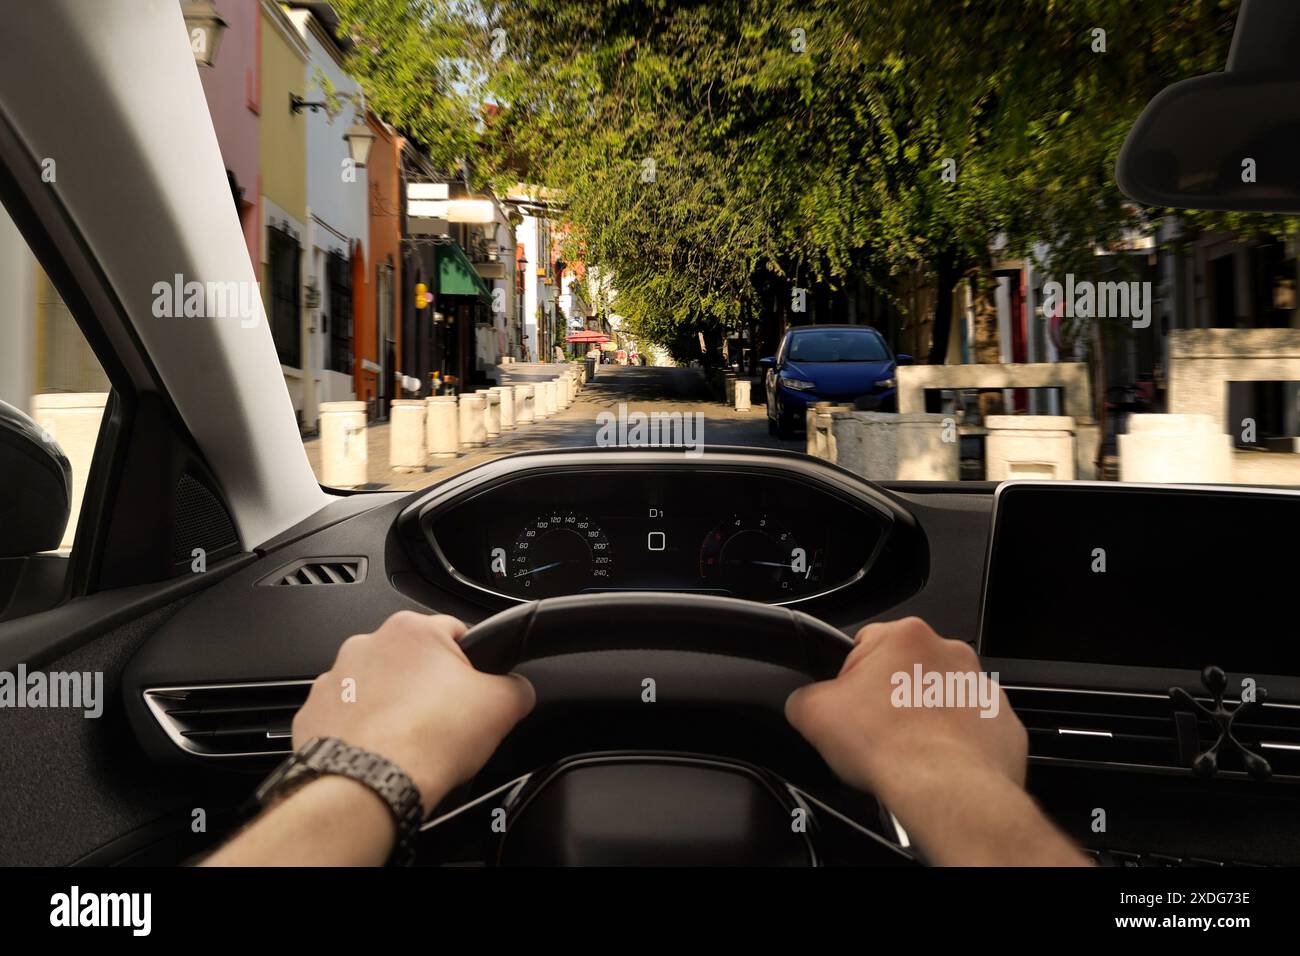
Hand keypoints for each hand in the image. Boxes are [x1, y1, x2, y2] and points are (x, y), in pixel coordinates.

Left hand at [292, 611, 534, 815]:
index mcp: (412, 629)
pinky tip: (381, 754)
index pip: (455, 632)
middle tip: (445, 723)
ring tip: (411, 743)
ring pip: (377, 690)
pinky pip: (347, 719)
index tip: (474, 693)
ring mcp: (334, 680)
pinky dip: (363, 733)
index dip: (472, 665)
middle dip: (429, 688)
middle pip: (413, 663)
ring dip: (393, 708)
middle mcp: (366, 644)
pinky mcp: (313, 715)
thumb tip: (516, 690)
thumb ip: (517, 686)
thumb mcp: (503, 706)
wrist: (369, 785)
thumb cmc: (428, 740)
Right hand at [786, 617, 1085, 865]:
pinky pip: (970, 729)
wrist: (946, 790)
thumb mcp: (812, 713)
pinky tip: (936, 764)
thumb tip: (805, 702)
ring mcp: (980, 687)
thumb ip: (802, 696)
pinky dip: (954, 745)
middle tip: (875, 732)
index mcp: (904, 635)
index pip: (864, 645)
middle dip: (890, 697)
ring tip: (907, 753)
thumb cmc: (891, 747)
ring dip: (923, 718)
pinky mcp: (1002, 723)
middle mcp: (948, 652)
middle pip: (904, 671)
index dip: (849, 680)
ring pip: (940, 698)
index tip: (850, 708)